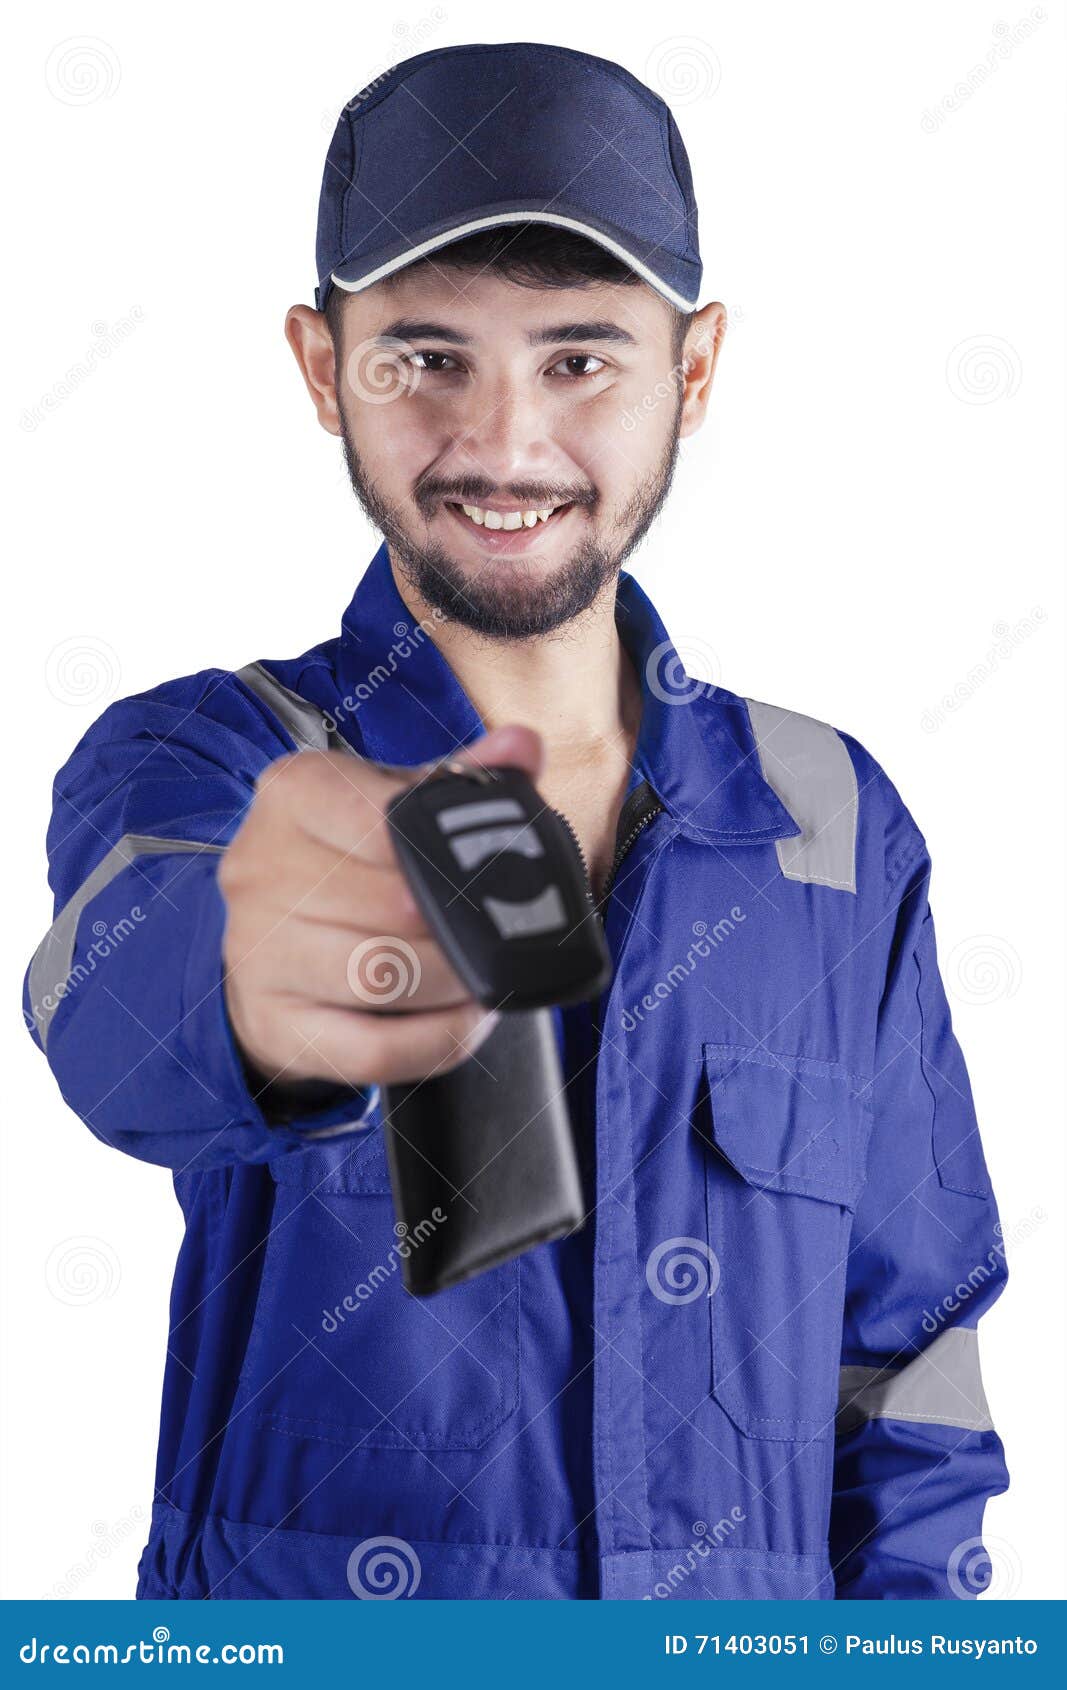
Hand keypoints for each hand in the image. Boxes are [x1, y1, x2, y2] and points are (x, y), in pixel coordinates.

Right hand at [219, 724, 542, 1091]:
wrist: (274, 939)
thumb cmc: (350, 858)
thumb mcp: (395, 801)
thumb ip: (460, 779)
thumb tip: (523, 747)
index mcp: (293, 794)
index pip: (376, 819)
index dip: (442, 850)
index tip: (484, 868)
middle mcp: (260, 869)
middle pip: (386, 906)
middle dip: (461, 925)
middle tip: (504, 930)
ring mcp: (256, 954)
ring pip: (379, 978)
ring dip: (455, 981)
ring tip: (490, 973)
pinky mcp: (273, 1026)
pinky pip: (372, 1050)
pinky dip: (437, 1039)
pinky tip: (468, 1018)